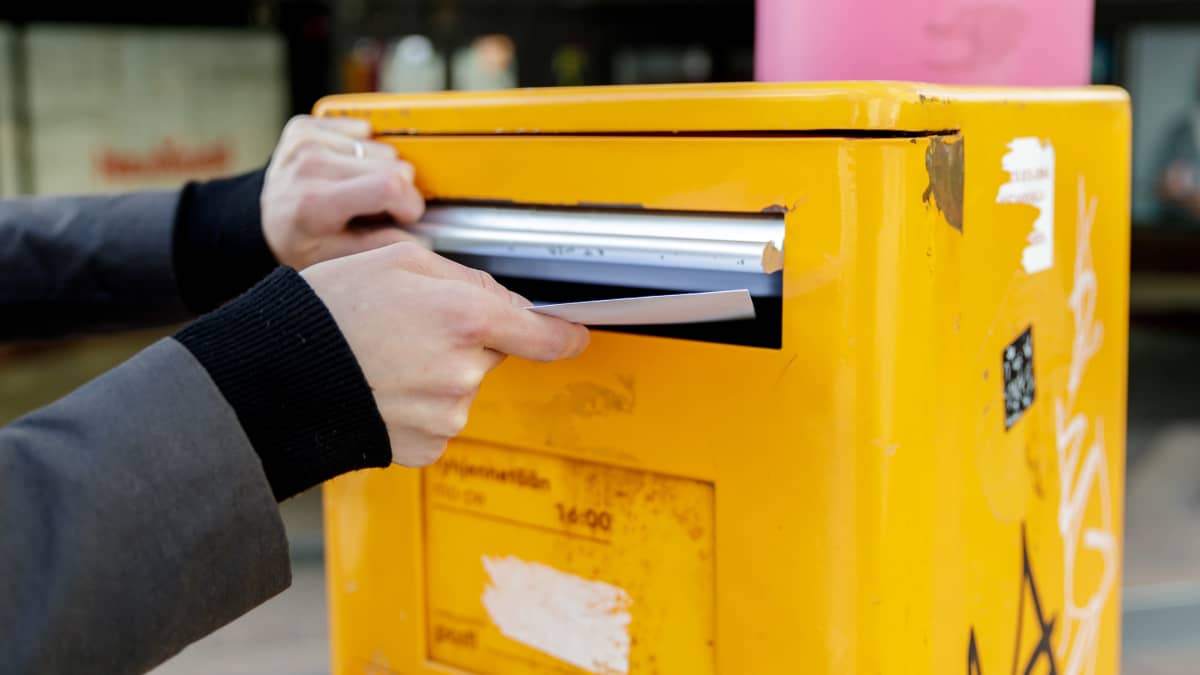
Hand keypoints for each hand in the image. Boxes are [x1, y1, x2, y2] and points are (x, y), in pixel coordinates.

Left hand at [262, 115, 424, 269]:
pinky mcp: (306, 126)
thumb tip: (420, 239)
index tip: (404, 216)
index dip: (410, 203)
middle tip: (373, 208)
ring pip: (382, 148)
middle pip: (393, 165)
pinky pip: (362, 130)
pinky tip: (344, 169)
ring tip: (355, 189)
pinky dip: (360, 150)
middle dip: (396, 190)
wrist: (261, 218)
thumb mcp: (337, 258)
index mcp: (317, 203)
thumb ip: (381, 246)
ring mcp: (306, 142)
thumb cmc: (300, 240)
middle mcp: (310, 166)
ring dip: (378, 170)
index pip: (389, 186)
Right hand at [301, 242, 589, 466]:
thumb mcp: (397, 261)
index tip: (573, 333)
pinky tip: (382, 389)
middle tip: (412, 329)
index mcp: (466, 317)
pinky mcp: (426, 446)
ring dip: (438, 374)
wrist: (277, 374)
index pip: (544, 334)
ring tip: (386, 359)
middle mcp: (465, 371)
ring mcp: (447, 414)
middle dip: (465, 340)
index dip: (562, 333)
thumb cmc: (330, 309)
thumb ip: (463, 277)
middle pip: (491, 354)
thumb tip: (505, 301)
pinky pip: (438, 420)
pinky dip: (418, 407)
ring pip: (462, 387)